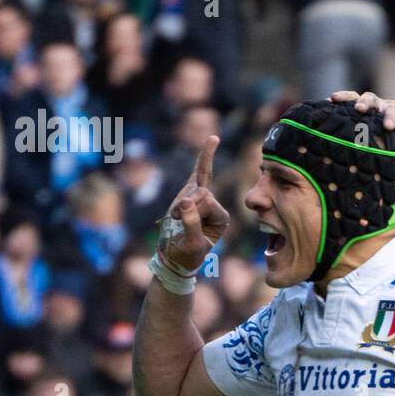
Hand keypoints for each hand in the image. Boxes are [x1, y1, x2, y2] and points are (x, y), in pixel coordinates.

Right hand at [157, 136, 228, 273]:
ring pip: (194, 187)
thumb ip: (191, 224)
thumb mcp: (190, 245)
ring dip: (181, 203)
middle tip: (178, 222)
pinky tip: (214, 138)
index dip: (193, 211)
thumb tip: (185, 201)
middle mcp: (215, 205)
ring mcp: (202, 197)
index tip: (184, 225)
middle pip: (203, 192)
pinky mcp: (189, 192)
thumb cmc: (185, 254)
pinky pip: (199, 171)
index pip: (209, 202)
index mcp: (221, 218)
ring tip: (176, 218)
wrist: (173, 257)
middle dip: (187, 206)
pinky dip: (205, 156)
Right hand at [329, 89, 394, 169]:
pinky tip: (325, 102)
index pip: (392, 112)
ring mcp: (367, 104)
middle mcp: (379, 104)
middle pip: (373, 100)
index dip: (390, 118)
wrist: (392, 124)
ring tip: (336, 99)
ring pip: (358, 97)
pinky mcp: (355, 106)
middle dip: (367, 104)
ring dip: (348, 98)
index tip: (388, 126)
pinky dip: (338, 99)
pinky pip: (346, 100)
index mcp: (394, 111)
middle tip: (361, 110)